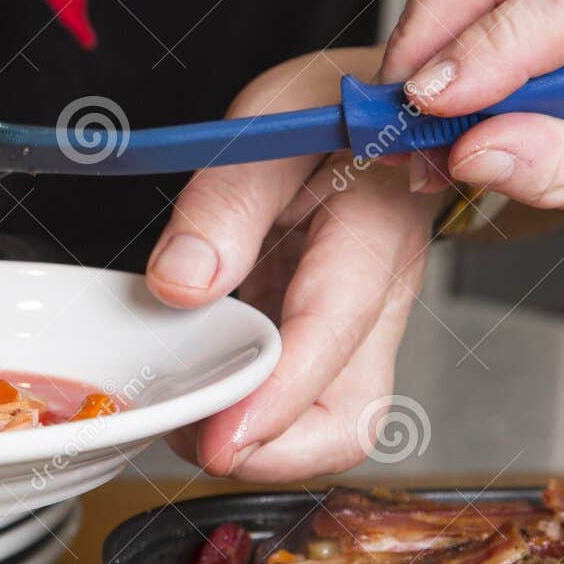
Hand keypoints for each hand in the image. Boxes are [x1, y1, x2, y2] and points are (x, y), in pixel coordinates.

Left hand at [146, 49, 444, 480]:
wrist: (372, 111)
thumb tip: (181, 284)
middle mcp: (381, 295)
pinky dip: (252, 416)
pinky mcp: (337, 342)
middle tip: (190, 439)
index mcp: (374, 228)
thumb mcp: (268, 123)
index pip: (333, 332)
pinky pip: (304, 403)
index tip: (219, 437)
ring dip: (259, 443)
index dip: (276, 398)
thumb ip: (226, 199)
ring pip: (331, 424)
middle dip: (272, 452)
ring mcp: (363, 328)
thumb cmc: (326, 111)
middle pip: (351, 416)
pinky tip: (202, 391)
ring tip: (187, 415)